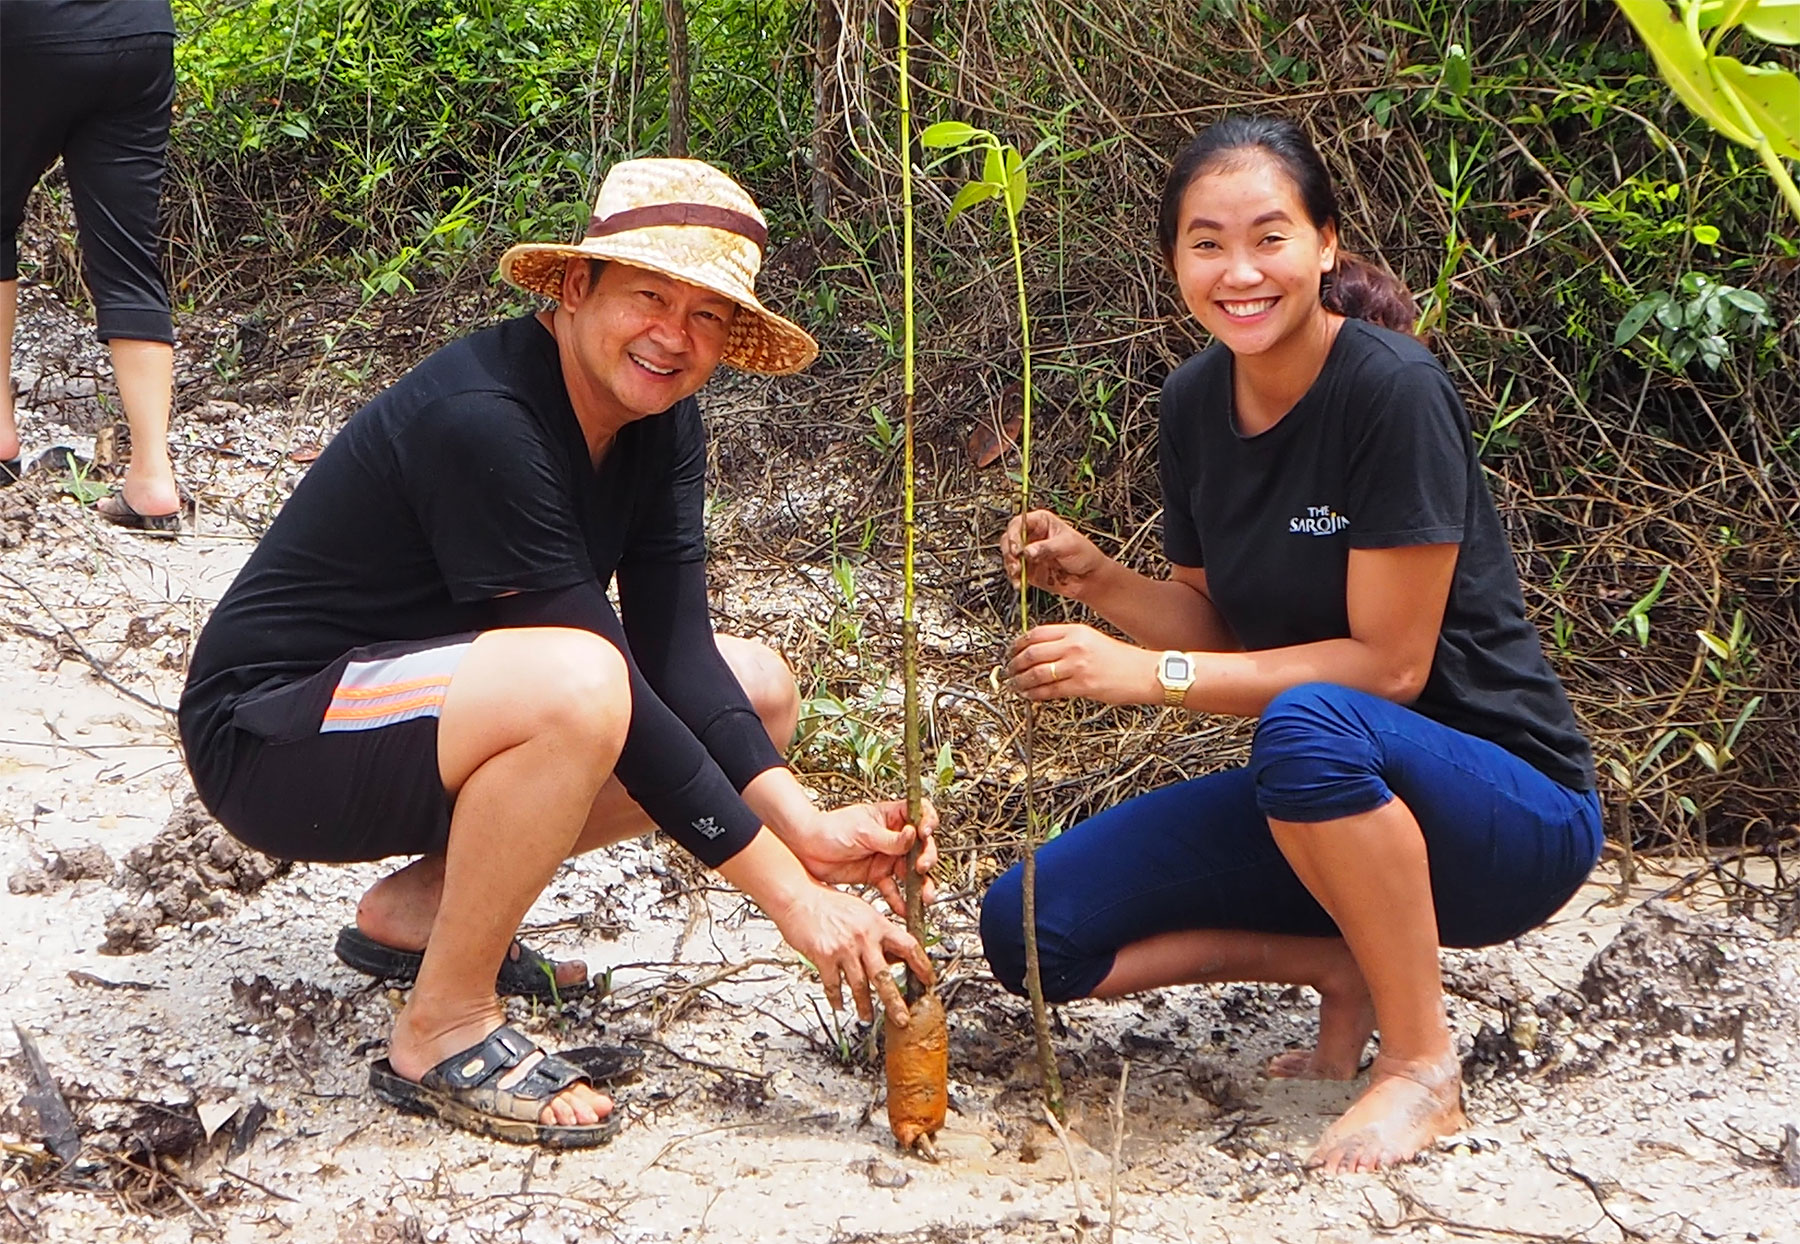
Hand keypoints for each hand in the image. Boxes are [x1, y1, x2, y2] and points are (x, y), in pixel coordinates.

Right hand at [771, 884, 933, 1025]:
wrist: (799, 898)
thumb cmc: (829, 903)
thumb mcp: (862, 911)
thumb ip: (878, 934)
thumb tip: (894, 956)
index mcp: (877, 924)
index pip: (908, 946)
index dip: (921, 965)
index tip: (928, 979)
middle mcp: (863, 937)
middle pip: (885, 975)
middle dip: (895, 1001)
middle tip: (902, 1018)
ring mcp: (844, 948)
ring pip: (860, 985)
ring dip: (865, 1005)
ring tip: (868, 1017)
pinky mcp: (824, 957)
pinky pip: (834, 985)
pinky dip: (837, 998)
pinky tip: (840, 1004)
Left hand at [784, 799, 938, 911]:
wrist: (806, 848)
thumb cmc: (830, 829)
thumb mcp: (862, 830)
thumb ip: (889, 839)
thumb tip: (912, 836)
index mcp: (890, 818)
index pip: (919, 814)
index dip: (928, 822)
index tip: (925, 833)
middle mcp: (892, 838)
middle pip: (920, 847)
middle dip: (926, 858)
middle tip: (921, 867)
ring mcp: (885, 858)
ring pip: (910, 872)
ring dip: (920, 885)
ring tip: (924, 897)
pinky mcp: (876, 876)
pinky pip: (892, 890)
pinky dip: (899, 900)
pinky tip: (904, 909)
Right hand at [1001, 509, 1108, 600]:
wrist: (1090, 579)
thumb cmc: (1085, 555)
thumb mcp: (1067, 546)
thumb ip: (1046, 548)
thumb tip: (1028, 551)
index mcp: (1042, 523)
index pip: (1019, 523)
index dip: (1015, 535)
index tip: (1017, 548)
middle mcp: (1033, 537)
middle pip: (1009, 539)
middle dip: (1010, 551)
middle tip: (1016, 562)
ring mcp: (1029, 554)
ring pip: (1009, 556)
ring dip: (1010, 566)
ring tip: (1018, 574)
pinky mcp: (1028, 570)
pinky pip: (1015, 573)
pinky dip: (1015, 578)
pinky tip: (1019, 583)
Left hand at [1007, 623, 1158, 704]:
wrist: (1143, 673)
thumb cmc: (1120, 658)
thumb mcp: (1091, 639)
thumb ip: (1066, 641)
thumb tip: (1038, 650)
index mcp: (1075, 630)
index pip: (1036, 633)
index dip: (1018, 643)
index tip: (1011, 651)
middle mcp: (1074, 646)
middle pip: (1032, 653)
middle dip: (1014, 663)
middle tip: (1008, 670)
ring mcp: (1077, 666)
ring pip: (1037, 673)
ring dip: (1021, 681)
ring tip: (1016, 685)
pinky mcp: (1081, 686)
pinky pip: (1049, 690)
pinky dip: (1035, 694)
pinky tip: (1030, 695)